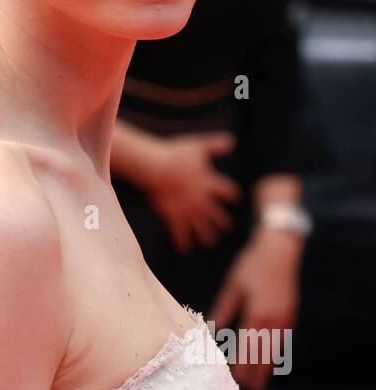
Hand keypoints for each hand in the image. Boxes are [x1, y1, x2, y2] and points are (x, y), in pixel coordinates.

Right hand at [142, 131, 240, 252]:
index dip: (231, 194)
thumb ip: (215, 145)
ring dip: (206, 236)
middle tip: (226, 227)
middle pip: (217, 215)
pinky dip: (182, 242)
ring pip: (202, 228)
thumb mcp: (198, 146)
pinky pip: (180, 234)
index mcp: (210, 183)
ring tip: (209, 242)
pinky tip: (184, 249)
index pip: (228, 192)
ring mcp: (188, 211)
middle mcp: (203, 200)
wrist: (155, 168)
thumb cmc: (175, 155)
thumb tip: (231, 140)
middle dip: (223, 222)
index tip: (234, 198)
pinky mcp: (173, 217)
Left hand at [208, 227, 302, 389]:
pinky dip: (273, 356)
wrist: (280, 250)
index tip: (232, 380)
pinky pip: (281, 343)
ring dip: (265, 369)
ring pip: (274, 352)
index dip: (240, 366)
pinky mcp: (290, 316)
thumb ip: (223, 311)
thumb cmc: (252, 266)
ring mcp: (285, 320)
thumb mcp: (233, 287)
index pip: (247, 348)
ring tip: (258, 386)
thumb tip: (210, 330)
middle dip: (254, 374)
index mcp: (257, 315)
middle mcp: (274, 321)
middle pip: (262, 355)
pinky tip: (267, 363)